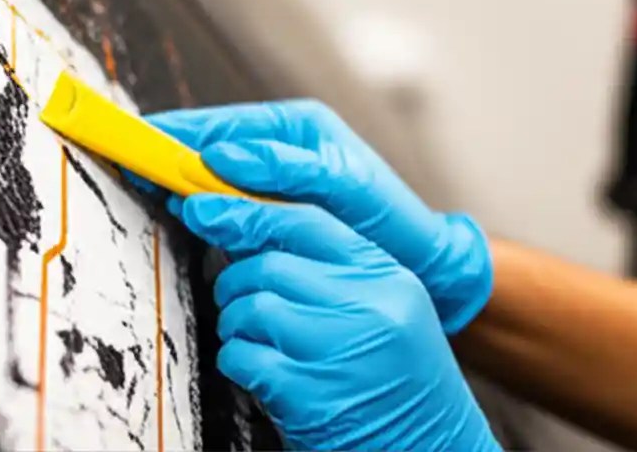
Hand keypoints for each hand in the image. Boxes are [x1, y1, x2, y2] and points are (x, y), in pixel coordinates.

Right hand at [147, 101, 492, 332]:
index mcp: (294, 127)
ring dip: (181, 186)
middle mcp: (277, 149)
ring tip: (146, 192)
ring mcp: (271, 182)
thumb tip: (219, 155)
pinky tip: (184, 219)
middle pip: (206, 148)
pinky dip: (202, 212)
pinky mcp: (269, 214)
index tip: (138, 141)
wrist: (420, 264)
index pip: (219, 123)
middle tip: (129, 169)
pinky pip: (224, 208)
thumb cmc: (388, 219)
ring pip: (210, 180)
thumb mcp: (338, 184)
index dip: (175, 133)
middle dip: (168, 159)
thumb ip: (279, 168)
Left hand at [169, 193, 501, 451]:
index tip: (207, 208)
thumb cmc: (395, 379)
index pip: (305, 222)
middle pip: (270, 265)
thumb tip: (251, 232)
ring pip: (252, 309)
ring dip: (236, 324)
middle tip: (239, 299)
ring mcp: (339, 350)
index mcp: (386, 276)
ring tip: (256, 341)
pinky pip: (243, 357)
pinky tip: (259, 371)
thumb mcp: (384, 308)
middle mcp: (369, 307)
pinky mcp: (309, 394)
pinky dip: (237, 361)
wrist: (429, 448)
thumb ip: (331, 269)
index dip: (247, 212)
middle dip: (237, 281)